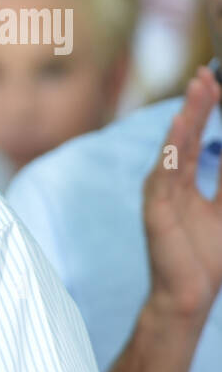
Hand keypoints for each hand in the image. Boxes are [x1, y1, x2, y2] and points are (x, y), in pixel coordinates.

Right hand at [142, 65, 221, 326]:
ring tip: (198, 89)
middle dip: (197, 104)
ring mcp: (160, 194)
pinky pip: (164, 171)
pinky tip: (180, 127)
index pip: (196, 137)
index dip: (207, 110)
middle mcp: (169, 183)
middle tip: (206, 75)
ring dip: (187, 117)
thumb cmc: (208, 258)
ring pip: (173, 147)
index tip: (215, 83)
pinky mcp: (155, 208)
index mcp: (184, 183)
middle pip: (184, 135)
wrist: (189, 296)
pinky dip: (172, 147)